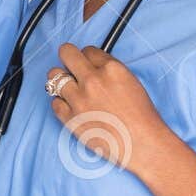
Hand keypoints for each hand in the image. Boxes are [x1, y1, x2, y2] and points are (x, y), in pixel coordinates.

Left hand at [46, 44, 171, 178]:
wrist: (142, 145)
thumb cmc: (142, 117)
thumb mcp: (131, 83)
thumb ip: (110, 72)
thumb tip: (92, 66)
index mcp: (112, 69)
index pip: (88, 50)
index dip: (87, 57)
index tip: (88, 64)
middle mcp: (92, 80)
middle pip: (66, 53)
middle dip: (68, 57)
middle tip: (70, 65)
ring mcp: (78, 99)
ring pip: (54, 75)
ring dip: (61, 80)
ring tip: (70, 88)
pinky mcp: (69, 118)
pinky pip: (54, 102)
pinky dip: (61, 103)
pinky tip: (72, 107)